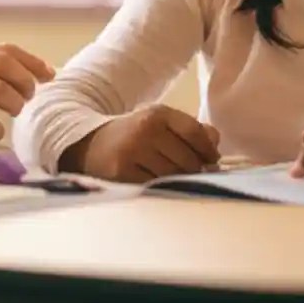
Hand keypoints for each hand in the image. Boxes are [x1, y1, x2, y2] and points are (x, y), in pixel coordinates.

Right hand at [59, 105, 220, 182]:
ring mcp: (132, 151)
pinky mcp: (122, 173)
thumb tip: (215, 142)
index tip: (213, 160)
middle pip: (188, 159)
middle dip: (195, 170)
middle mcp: (145, 129)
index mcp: (157, 113)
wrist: (88, 144)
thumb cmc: (133, 136)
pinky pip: (155, 186)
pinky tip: (158, 185)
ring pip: (173, 175)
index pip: (195, 132)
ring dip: (179, 181)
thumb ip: (191, 129)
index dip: (209, 150)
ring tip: (176, 180)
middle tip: (194, 175)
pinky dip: (161, 188)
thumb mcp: (159, 124)